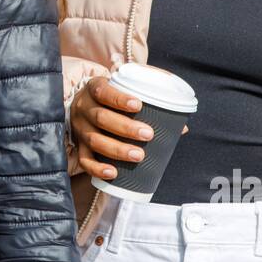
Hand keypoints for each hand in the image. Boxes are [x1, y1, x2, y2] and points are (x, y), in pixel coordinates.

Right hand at [70, 76, 187, 180]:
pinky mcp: (79, 147)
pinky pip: (85, 160)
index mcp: (94, 88)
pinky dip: (97, 168)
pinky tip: (113, 172)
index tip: (138, 105)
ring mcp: (80, 129)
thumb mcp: (124, 91)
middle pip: (100, 117)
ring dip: (117, 149)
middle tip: (148, 134)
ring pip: (95, 140)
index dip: (119, 98)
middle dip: (125, 127)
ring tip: (138, 155)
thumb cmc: (112, 99)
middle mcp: (84, 108)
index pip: (103, 91)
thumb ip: (151, 101)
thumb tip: (182, 128)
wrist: (85, 106)